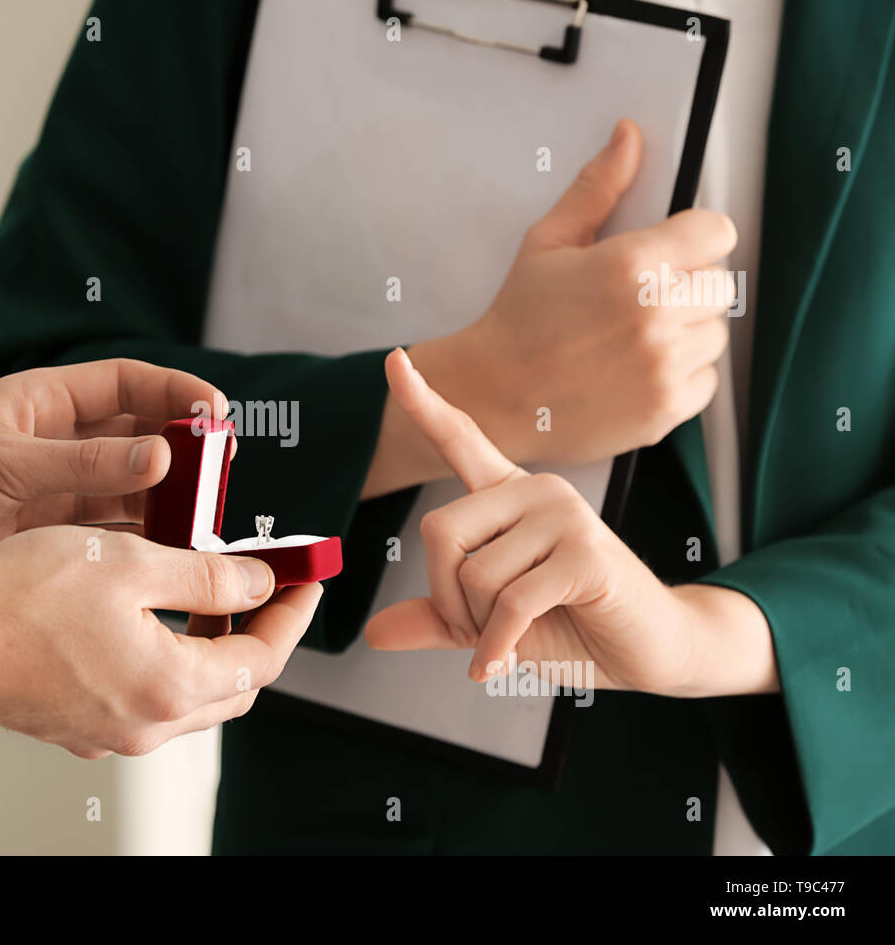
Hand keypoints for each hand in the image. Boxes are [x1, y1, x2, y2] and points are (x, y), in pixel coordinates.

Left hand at [0, 358, 225, 555]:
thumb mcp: (0, 468)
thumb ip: (82, 464)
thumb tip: (160, 454)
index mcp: (38, 403)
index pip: (124, 383)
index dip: (174, 390)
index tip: (217, 411)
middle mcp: (53, 443)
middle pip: (138, 433)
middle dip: (183, 448)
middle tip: (221, 470)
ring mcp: (53, 491)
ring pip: (130, 486)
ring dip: (168, 498)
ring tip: (205, 516)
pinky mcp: (48, 537)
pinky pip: (110, 530)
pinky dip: (142, 538)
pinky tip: (169, 551)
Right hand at [0, 525, 321, 756]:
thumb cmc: (23, 594)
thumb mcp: (132, 564)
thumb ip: (207, 578)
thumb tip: (257, 585)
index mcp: (169, 687)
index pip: (261, 659)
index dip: (291, 616)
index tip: (304, 581)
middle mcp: (143, 725)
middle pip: (231, 688)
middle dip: (257, 636)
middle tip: (265, 589)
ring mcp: (107, 732)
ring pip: (188, 697)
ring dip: (210, 650)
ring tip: (207, 594)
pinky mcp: (76, 725)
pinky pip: (144, 700)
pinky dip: (166, 663)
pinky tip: (149, 620)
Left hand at [364, 349, 777, 696]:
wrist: (650, 651)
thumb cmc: (572, 625)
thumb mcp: (489, 623)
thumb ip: (437, 619)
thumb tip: (374, 631)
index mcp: (510, 494)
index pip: (461, 437)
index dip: (424, 401)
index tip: (395, 360)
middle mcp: (536, 490)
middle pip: (440, 529)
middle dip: (444, 597)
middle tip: (472, 631)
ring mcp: (564, 516)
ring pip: (473, 573)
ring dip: (477, 627)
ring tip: (506, 640)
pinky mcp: (585, 554)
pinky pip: (509, 603)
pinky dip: (495, 645)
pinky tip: (499, 664)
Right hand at [365, 120, 736, 496]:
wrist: (490, 396)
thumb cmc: (517, 320)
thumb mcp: (548, 244)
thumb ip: (598, 189)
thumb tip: (630, 136)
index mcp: (631, 264)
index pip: (717, 232)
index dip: (693, 240)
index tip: (668, 254)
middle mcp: (655, 314)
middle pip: (721, 284)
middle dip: (687, 288)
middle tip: (638, 303)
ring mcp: (664, 365)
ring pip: (715, 334)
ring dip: (686, 334)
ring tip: (632, 340)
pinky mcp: (667, 408)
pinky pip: (706, 380)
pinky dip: (679, 377)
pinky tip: (635, 372)